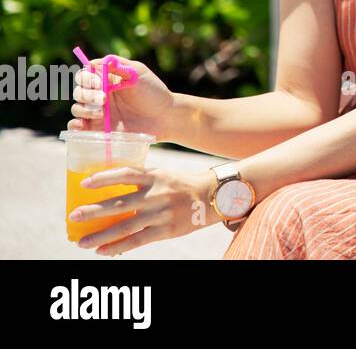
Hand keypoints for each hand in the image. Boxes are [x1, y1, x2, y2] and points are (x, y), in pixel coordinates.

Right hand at [69, 56, 174, 140]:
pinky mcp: (98, 127)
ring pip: (77, 107)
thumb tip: (97, 61)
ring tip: (102, 113)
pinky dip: (75, 124)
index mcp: (106, 79)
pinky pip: (77, 125)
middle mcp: (99, 94)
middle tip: (104, 100)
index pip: (85, 74)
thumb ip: (119, 66)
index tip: (100, 83)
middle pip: (79, 91)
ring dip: (84, 109)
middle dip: (87, 94)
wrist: (163, 117)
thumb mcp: (139, 73)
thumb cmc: (153, 92)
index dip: (87, 78)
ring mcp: (97, 111)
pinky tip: (83, 124)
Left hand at [70, 167, 217, 255]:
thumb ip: (141, 181)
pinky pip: (137, 241)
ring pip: (125, 226)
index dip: (103, 178)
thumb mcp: (163, 175)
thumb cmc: (182, 186)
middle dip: (93, 212)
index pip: (124, 174)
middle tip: (73, 217)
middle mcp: (156, 194)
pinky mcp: (166, 230)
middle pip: (119, 204)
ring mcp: (161, 213)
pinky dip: (118, 247)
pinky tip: (102, 251)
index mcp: (155, 176)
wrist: (212, 196)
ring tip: (82, 242)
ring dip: (100, 235)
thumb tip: (108, 193)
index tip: (83, 184)